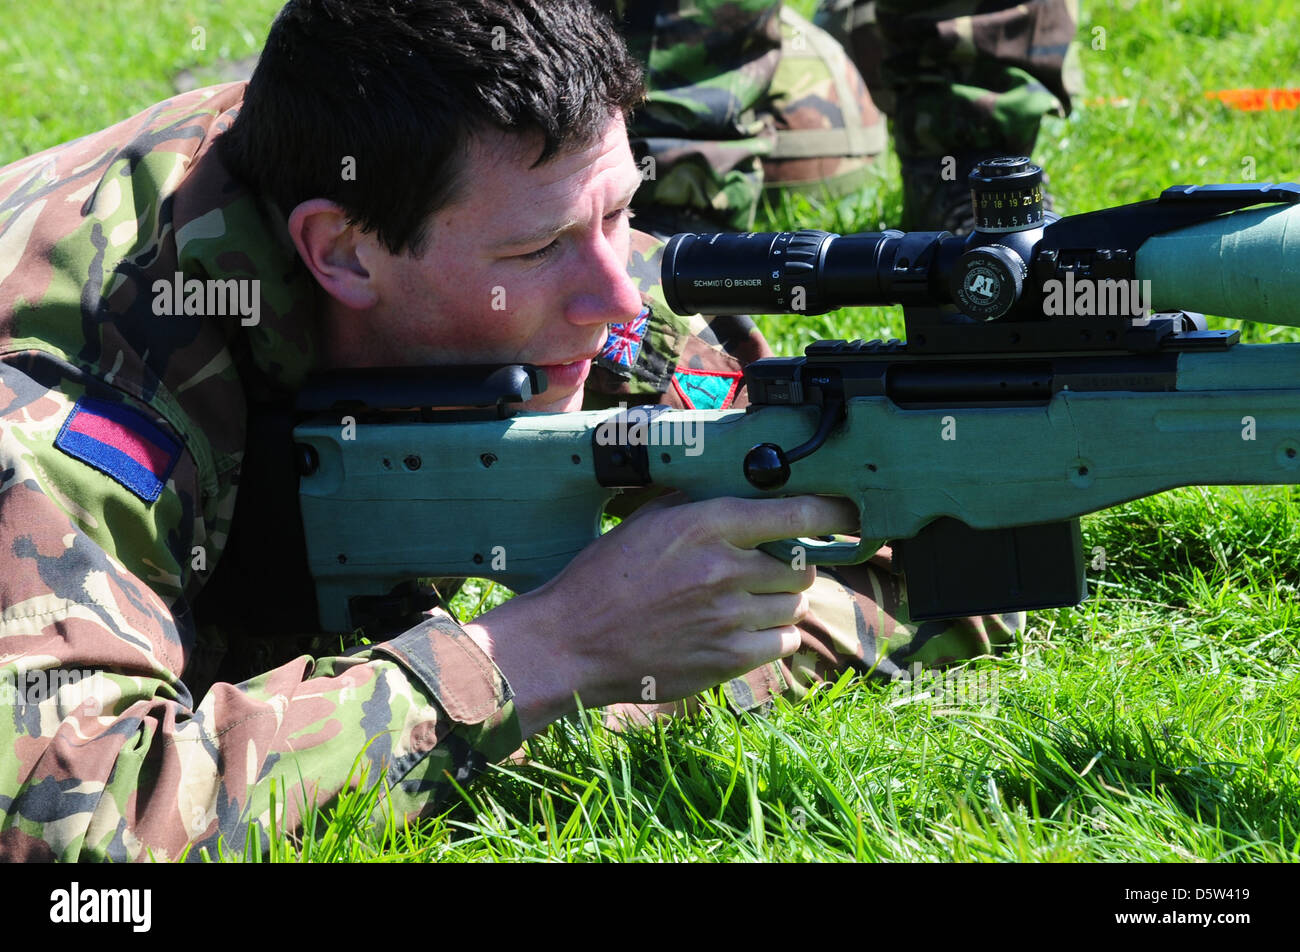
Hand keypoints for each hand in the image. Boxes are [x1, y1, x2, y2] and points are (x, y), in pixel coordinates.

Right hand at [463, 493, 857, 736]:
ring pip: (795, 605)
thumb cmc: (603, 578)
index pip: (797, 512)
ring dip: (781, 602)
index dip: (832, 512)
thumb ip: (696, 500)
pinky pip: (784, 643)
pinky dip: (774, 636)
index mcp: (707, 525)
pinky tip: (744, 630)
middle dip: (793, 566)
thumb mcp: (645, 521)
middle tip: (769, 569)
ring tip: (748, 601)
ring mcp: (730, 617)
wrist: (573, 643)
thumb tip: (739, 482)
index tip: (848, 513)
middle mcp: (726, 568)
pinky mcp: (729, 659)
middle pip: (803, 565)